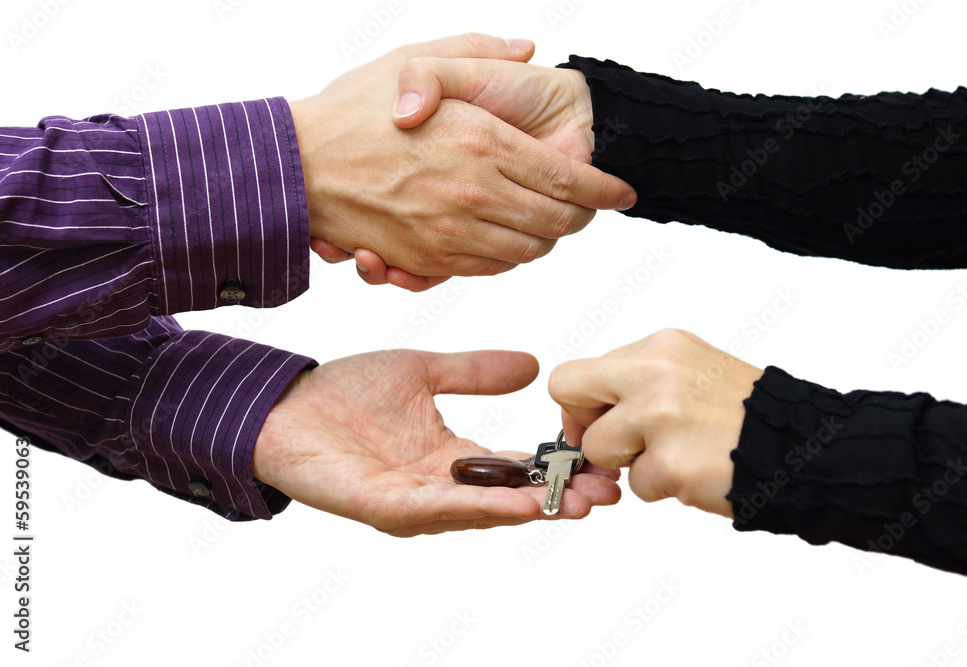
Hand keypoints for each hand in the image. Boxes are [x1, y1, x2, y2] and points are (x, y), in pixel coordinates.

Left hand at [252, 349, 620, 536]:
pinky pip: (439, 509)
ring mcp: (413, 502)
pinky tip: (519, 504)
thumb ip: (476, 372)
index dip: (556, 467)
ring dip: (532, 508)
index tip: (598, 460)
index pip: (515, 469)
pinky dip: (481, 508)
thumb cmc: (343, 392)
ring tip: (577, 502)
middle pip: (509, 499)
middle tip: (607, 494)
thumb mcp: (425, 371)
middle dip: (558, 499)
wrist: (283, 404)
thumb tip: (532, 366)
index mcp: (450, 458)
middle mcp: (439, 487)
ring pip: (482, 510)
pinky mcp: (384, 505)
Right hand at [292, 34, 635, 281]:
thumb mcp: (414, 59)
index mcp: (480, 142)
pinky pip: (489, 269)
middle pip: (555, 223)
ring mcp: (451, 232)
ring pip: (527, 251)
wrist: (293, 166)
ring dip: (546, 239)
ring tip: (548, 222)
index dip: (604, 190)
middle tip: (588, 207)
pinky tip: (507, 238)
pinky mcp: (429, 260)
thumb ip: (477, 52)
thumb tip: (527, 47)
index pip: (568, 180)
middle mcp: (473, 193)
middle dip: (581, 217)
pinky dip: (508, 258)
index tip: (623, 192)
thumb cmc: (350, 110)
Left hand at [547, 329, 763, 517]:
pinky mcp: (671, 463)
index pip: (578, 372)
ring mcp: (661, 417)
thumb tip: (588, 410)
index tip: (601, 422)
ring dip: (632, 464)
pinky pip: (638, 486)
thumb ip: (639, 380)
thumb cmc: (745, 415)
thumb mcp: (691, 370)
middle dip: (586, 428)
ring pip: (599, 450)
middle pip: (567, 394)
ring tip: (677, 456)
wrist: (803, 447)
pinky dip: (663, 488)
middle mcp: (655, 373)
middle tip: (619, 446)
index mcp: (659, 348)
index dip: (581, 405)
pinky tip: (697, 472)